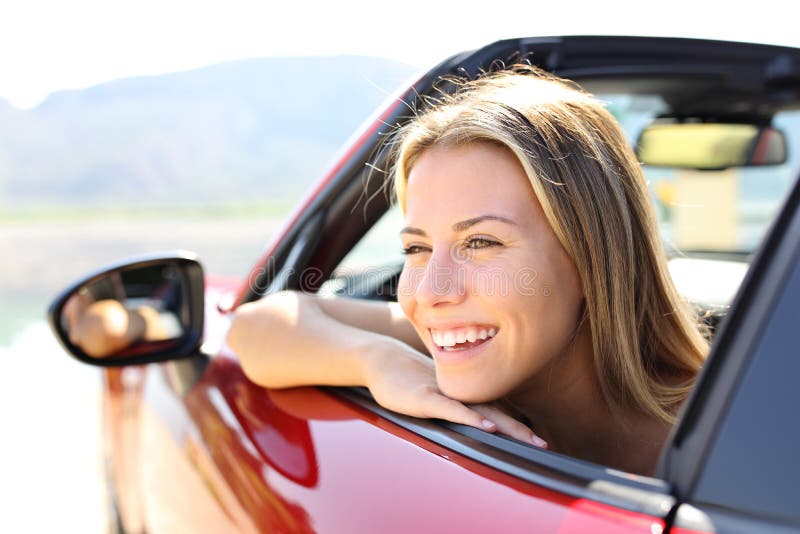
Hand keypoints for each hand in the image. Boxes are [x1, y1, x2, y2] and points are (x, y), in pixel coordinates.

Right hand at [362, 343, 546, 447]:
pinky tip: (488, 427)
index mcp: (463, 395)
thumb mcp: (432, 396)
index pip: (497, 411)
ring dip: (507, 427)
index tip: (539, 441)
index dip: (517, 426)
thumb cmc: (407, 380)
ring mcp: (444, 395)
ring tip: (530, 440)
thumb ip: (451, 408)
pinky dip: (471, 418)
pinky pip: (453, 409)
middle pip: (498, 413)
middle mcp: (459, 394)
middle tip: (545, 446)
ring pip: (482, 412)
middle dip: (522, 431)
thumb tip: (467, 424)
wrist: (381, 360)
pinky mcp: (426, 399)